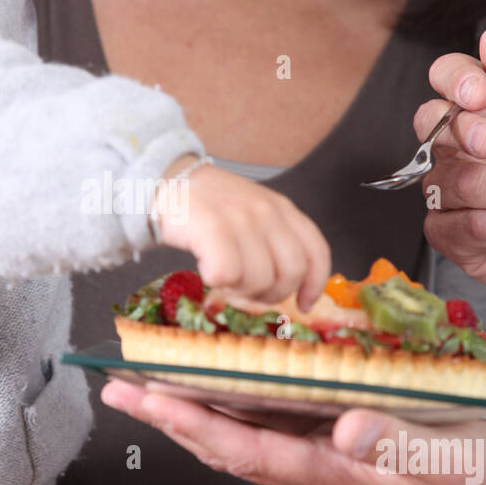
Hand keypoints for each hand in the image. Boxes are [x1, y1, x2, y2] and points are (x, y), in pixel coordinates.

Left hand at [100, 380, 485, 484]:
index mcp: (337, 474)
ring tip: (152, 375)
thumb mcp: (452, 462)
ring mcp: (329, 450)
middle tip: (119, 384)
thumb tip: (345, 430)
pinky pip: (279, 412)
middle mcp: (320, 463)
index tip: (145, 398)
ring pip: (246, 426)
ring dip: (195, 401)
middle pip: (227, 440)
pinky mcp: (345, 432)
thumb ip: (400, 447)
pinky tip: (227, 369)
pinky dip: (242, 391)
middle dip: (170, 413)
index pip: (244, 449)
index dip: (191, 422)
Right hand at [152, 155, 330, 309]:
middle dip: (271, 294)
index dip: (314, 285)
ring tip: (224, 279)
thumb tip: (291, 288)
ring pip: (259, 280)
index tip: (304, 304)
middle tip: (249, 293)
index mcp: (283, 209)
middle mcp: (266, 212)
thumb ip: (275, 241)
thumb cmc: (211, 206)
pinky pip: (227, 274)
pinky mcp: (212, 227)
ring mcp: (240, 218)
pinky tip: (208, 272)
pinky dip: (217, 282)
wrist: (169, 180)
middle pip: (290, 273)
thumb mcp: (254, 213)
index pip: (316, 252)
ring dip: (240, 291)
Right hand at [415, 26, 485, 305]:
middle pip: (428, 122)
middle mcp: (459, 144)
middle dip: (466, 133)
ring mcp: (447, 189)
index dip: (454, 81)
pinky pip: (466, 225)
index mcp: (485, 106)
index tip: (478, 94)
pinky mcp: (449, 235)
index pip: (446, 75)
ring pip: (459, 181)